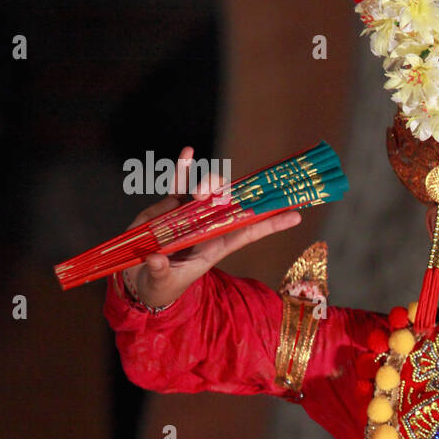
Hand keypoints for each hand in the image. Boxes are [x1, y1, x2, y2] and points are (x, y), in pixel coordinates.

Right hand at [119, 145, 301, 307]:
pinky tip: (189, 152)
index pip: (248, 233)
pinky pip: (179, 184)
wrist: (142, 280)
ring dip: (207, 186)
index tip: (296, 215)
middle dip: (228, 197)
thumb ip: (160, 273)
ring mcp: (190, 214)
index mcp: (215, 247)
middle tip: (210, 198)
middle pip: (230, 206)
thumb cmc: (161, 286)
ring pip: (209, 192)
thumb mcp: (162, 284)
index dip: (272, 224)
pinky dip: (184, 168)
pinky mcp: (170, 207)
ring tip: (199, 192)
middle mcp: (208, 227)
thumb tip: (155, 260)